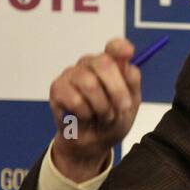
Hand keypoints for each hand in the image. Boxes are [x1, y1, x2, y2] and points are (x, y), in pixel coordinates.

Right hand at [48, 37, 141, 181]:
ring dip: (101, 107)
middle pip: (104, 63)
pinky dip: (85, 114)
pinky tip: (85, 117)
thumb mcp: (130, 105)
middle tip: (122, 108)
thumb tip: (129, 66)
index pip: (114, 47)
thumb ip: (131, 84)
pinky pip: (74, 99)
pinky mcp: (57, 88)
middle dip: (117, 90)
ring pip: (89, 83)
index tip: (128, 53)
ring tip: (103, 116)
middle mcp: (90, 64)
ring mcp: (72, 74)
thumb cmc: (113, 120)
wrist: (93, 142)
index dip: (120, 48)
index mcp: (110, 64)